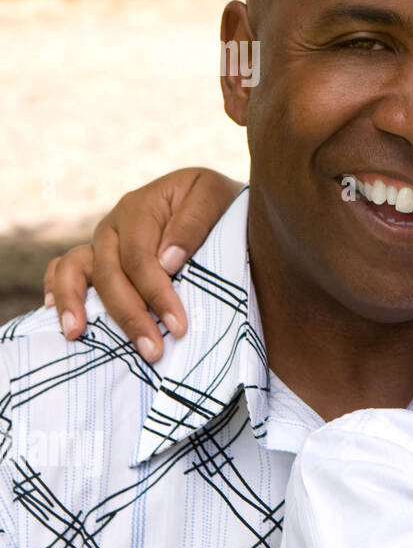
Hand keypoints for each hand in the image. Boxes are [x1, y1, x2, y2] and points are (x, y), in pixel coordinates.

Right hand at [43, 168, 242, 360]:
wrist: (212, 199)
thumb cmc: (218, 200)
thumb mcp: (215, 196)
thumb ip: (194, 222)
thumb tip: (167, 261)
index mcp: (140, 207)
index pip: (140, 258)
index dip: (156, 294)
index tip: (178, 326)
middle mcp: (114, 225)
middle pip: (109, 273)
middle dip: (130, 315)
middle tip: (153, 351)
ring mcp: (102, 241)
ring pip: (76, 270)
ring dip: (74, 304)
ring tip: (77, 335)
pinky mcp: (99, 255)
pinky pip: (65, 268)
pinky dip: (58, 288)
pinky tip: (62, 317)